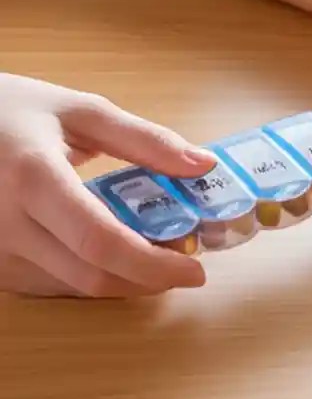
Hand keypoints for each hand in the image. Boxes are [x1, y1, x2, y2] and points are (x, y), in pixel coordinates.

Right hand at [0, 74, 214, 296]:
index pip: (101, 242)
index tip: (195, 269)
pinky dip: (87, 279)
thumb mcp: (79, 110)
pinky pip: (45, 285)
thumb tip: (205, 165)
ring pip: (68, 288)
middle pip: (88, 276)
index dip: (153, 264)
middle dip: (147, 280)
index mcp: (33, 177)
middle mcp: (5, 221)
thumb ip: (145, 140)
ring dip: (120, 282)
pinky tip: (111, 259)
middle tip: (183, 266)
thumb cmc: (9, 110)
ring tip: (154, 256)